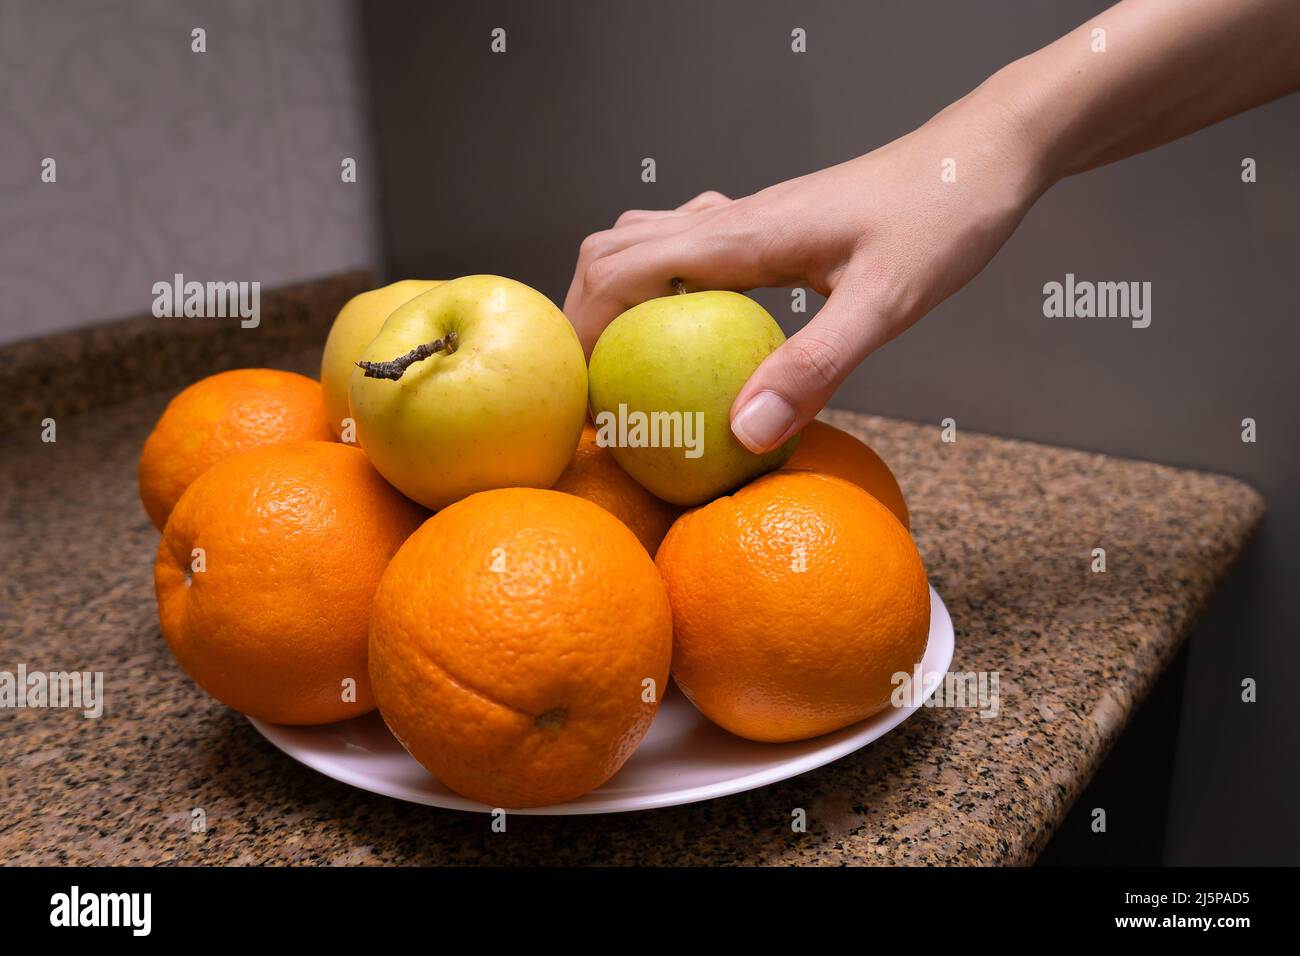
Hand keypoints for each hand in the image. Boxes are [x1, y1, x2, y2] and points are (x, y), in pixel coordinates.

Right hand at [564, 84, 1048, 453]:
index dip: (580, 334)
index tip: (583, 397)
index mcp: (739, 235)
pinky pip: (687, 243)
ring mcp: (747, 216)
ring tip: (625, 362)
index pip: (617, 272)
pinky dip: (661, 282)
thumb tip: (743, 432)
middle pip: (610, 251)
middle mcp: (729, 218)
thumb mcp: (885, 303)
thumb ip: (814, 366)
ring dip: (616, 295)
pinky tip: (694, 322)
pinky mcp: (771, 223)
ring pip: (643, 239)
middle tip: (592, 389)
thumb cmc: (943, 217)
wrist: (983, 154)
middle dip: (582, 318)